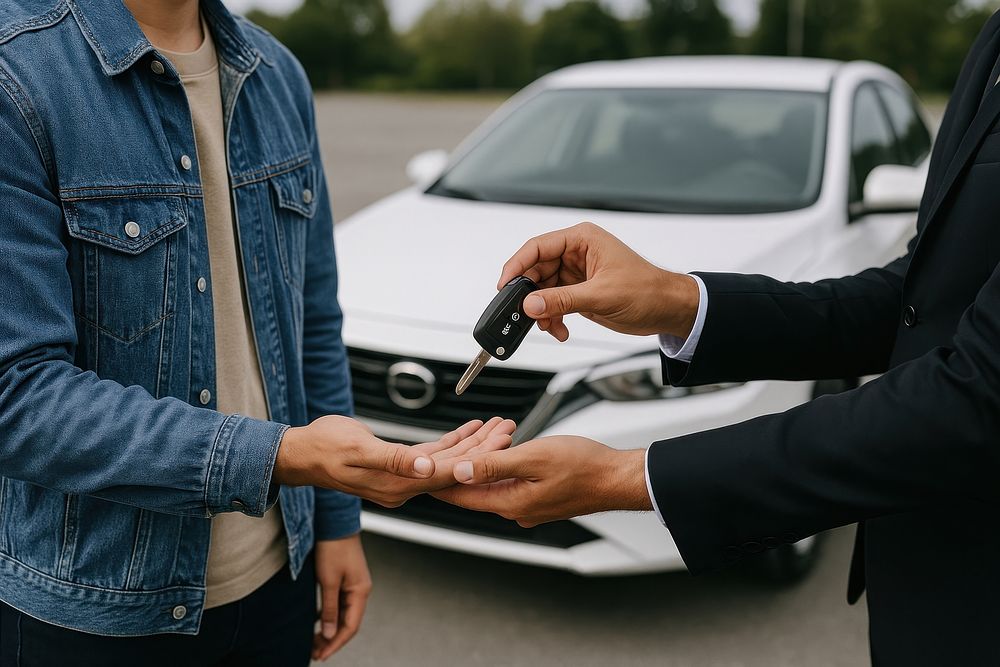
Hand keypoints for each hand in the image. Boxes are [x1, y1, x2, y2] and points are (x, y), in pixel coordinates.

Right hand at [274, 416, 515, 506]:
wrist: (304, 453)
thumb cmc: (325, 448)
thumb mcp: (358, 450)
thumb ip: (393, 459)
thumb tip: (424, 467)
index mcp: (397, 485)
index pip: (448, 474)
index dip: (477, 459)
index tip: (501, 444)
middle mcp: (403, 486)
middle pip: (454, 468)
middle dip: (483, 449)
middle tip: (508, 429)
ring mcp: (402, 478)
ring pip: (447, 461)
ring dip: (472, 444)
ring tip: (497, 427)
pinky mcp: (399, 466)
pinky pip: (433, 456)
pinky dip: (453, 442)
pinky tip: (469, 430)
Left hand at [313, 535, 370, 660]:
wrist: (335, 523)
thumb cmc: (332, 549)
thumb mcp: (328, 581)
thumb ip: (330, 609)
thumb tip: (330, 634)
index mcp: (360, 592)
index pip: (350, 627)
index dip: (336, 644)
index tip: (321, 656)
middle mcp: (360, 591)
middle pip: (348, 623)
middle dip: (332, 640)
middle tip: (314, 653)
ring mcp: (354, 585)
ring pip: (343, 615)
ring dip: (330, 629)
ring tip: (314, 642)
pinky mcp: (346, 580)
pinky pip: (339, 604)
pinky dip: (329, 616)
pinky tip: (317, 622)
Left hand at [432, 436, 650, 526]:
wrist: (617, 478)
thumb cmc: (583, 466)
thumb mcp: (532, 458)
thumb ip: (492, 465)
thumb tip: (457, 471)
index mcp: (509, 503)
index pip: (460, 496)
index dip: (437, 481)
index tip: (417, 472)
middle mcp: (516, 509)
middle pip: (474, 489)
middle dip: (459, 465)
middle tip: (437, 451)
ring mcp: (529, 505)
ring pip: (493, 483)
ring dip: (483, 460)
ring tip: (468, 440)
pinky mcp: (540, 498)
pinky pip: (510, 482)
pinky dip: (501, 463)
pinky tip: (500, 448)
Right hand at [499, 222, 698, 340]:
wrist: (668, 309)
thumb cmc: (648, 290)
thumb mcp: (601, 295)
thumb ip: (562, 300)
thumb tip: (530, 305)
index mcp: (582, 240)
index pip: (538, 247)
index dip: (517, 266)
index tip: (504, 286)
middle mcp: (577, 253)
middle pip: (536, 270)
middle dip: (530, 295)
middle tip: (524, 314)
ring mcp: (576, 274)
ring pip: (543, 290)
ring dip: (542, 311)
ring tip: (549, 326)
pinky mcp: (579, 292)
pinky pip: (554, 303)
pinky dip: (552, 318)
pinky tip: (560, 329)